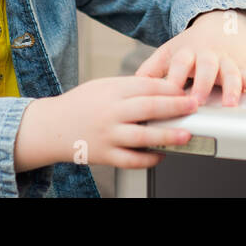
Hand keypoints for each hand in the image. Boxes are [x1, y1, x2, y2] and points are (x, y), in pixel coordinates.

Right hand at [19, 76, 198, 170]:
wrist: (51, 127)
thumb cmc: (80, 104)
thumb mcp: (103, 86)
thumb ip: (130, 87)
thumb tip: (162, 87)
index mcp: (112, 91)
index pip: (146, 86)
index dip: (169, 87)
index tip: (185, 88)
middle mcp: (111, 113)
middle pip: (148, 108)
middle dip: (175, 106)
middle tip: (194, 105)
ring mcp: (108, 135)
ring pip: (143, 137)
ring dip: (168, 136)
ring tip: (186, 135)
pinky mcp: (105, 156)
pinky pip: (131, 160)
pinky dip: (149, 159)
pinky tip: (162, 155)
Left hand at [134, 9, 245, 105]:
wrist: (221, 24)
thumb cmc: (192, 45)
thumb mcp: (169, 52)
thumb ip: (151, 69)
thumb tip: (130, 85)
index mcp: (187, 52)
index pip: (178, 64)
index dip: (174, 79)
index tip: (169, 95)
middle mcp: (207, 55)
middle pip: (205, 68)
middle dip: (201, 84)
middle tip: (196, 101)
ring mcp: (226, 61)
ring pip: (230, 73)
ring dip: (230, 88)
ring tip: (230, 104)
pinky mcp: (243, 66)